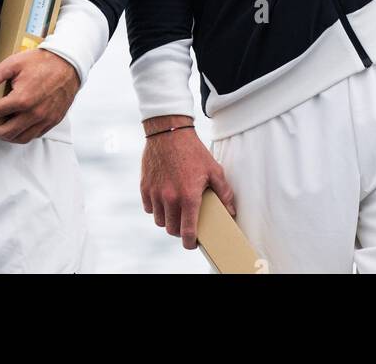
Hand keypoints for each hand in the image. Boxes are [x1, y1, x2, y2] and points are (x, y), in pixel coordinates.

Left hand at [0, 48, 80, 143]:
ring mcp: (44, 119)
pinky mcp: (53, 121)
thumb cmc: (43, 62)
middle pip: (6, 132)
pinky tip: (16, 128)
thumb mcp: (15, 63)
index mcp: (22, 99)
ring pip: (20, 138)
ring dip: (5, 137)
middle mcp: (34, 113)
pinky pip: (34, 135)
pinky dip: (22, 135)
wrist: (68, 64)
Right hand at [141, 115, 236, 249]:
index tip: (193, 242)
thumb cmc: (193, 151)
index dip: (191, 243)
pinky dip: (156, 207)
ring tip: (175, 209)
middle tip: (186, 222)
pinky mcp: (144, 187)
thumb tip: (231, 211)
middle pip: (172, 230)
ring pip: (160, 221)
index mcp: (188, 197)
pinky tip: (164, 198)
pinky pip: (149, 208)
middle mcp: (170, 198)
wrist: (168, 131)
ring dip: (168, 219)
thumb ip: (224, 192)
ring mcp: (155, 193)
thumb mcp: (214, 169)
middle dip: (180, 230)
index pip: (187, 232)